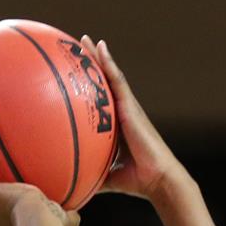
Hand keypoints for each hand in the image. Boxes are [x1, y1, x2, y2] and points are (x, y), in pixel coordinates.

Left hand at [83, 36, 179, 201]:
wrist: (157, 180)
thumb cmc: (136, 181)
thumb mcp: (105, 176)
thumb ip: (89, 175)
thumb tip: (68, 186)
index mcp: (116, 125)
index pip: (101, 99)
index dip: (90, 83)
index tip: (76, 70)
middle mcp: (122, 111)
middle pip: (105, 81)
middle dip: (92, 63)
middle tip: (78, 46)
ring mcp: (128, 107)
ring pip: (111, 76)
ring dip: (99, 57)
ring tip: (86, 40)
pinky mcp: (131, 107)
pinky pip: (118, 81)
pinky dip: (109, 64)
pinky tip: (100, 48)